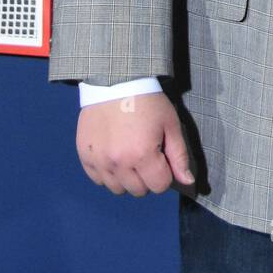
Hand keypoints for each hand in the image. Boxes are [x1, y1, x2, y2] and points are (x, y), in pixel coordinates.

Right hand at [76, 90, 194, 196]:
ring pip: (117, 188)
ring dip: (126, 178)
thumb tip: (187, 181)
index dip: (165, 174)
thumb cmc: (148, 102)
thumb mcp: (170, 124)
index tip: (161, 158)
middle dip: (147, 177)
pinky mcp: (84, 156)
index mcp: (142, 155)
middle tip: (146, 155)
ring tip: (129, 155)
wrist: (115, 82)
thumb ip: (179, 156)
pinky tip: (113, 155)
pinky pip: (98, 179)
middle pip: (139, 190)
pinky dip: (107, 173)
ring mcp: (99, 161)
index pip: (159, 186)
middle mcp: (118, 162)